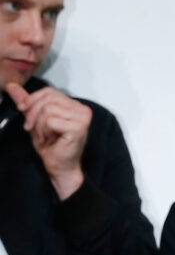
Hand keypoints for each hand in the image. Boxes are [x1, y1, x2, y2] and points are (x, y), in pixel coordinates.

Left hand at [7, 82, 90, 199]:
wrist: (60, 168)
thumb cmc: (52, 147)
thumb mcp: (35, 120)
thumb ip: (27, 102)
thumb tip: (12, 87)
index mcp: (75, 106)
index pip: (49, 91)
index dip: (32, 99)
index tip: (22, 110)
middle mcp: (82, 110)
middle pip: (48, 98)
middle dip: (33, 113)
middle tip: (31, 128)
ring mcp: (82, 119)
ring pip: (48, 109)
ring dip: (39, 125)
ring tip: (44, 136)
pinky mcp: (78, 128)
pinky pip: (51, 121)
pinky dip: (44, 131)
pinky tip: (49, 140)